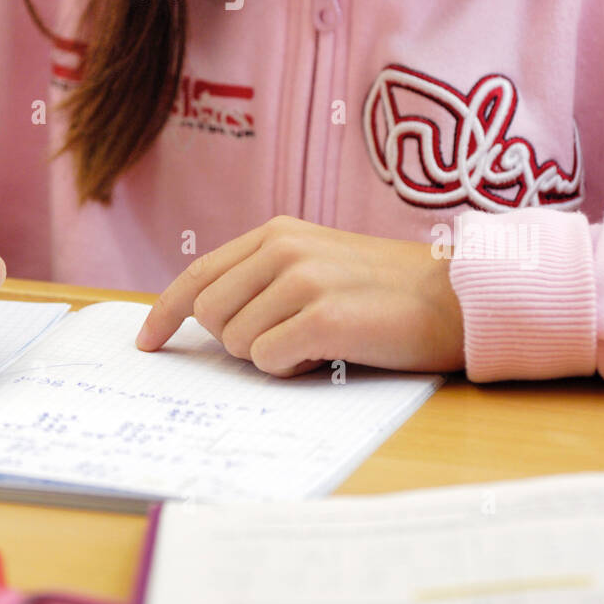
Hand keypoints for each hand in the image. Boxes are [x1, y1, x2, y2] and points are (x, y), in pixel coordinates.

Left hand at [135, 215, 464, 376]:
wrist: (455, 299)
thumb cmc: (385, 292)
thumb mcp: (318, 264)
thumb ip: (263, 278)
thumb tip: (206, 317)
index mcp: (276, 234)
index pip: (197, 275)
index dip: (165, 312)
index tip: (148, 342)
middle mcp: (282, 249)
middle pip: (209, 315)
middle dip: (235, 340)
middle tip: (286, 340)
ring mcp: (302, 280)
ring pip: (236, 342)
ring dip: (269, 355)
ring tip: (317, 343)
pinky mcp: (323, 316)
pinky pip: (267, 361)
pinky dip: (290, 369)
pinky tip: (327, 355)